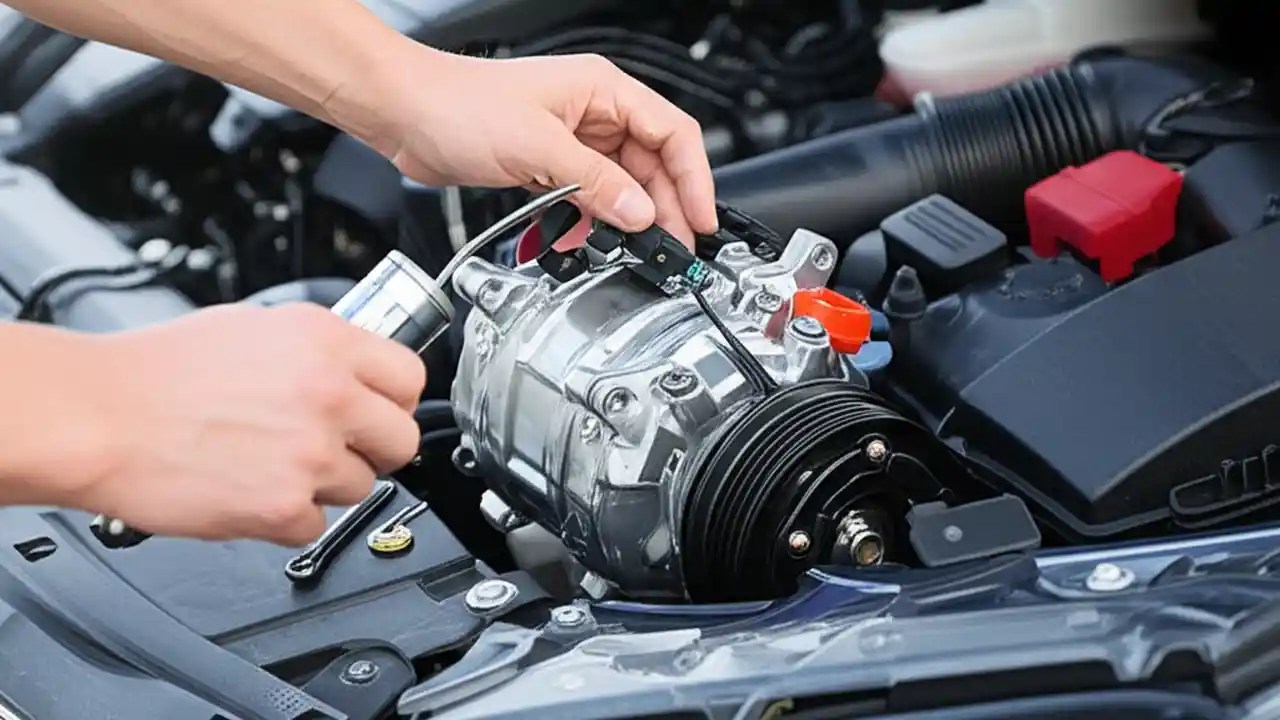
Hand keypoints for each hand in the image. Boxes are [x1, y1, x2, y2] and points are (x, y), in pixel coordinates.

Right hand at [74, 304, 424, 545]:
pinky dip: (288, 517)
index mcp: (325, 342)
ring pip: (362, 486)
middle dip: (376, 449)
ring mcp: (310, 454)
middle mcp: (328, 395)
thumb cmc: (157, 372)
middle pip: (402, 440)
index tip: (382, 410)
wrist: (99, 416)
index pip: (411, 378)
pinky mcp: (284, 506)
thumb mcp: (254, 327)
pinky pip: (316, 524)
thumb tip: (354, 369)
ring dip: (327, 483)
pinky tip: (253, 489)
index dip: (396, 400)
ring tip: (274, 463)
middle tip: (342, 447)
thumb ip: (318, 350)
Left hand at [359, 48, 717, 244]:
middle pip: (652, 165)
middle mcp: (594, 113)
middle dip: (663, 209)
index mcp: (603, 90)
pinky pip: (590, 198)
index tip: (701, 220)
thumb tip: (640, 214)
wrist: (406, 115)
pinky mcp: (550, 165)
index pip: (673, 133)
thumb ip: (595, 184)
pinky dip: (593, 223)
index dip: (693, 180)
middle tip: (670, 251)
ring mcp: (573, 140)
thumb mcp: (538, 148)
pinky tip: (588, 243)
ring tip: (634, 253)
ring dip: (627, 221)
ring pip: (622, 186)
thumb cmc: (459, 105)